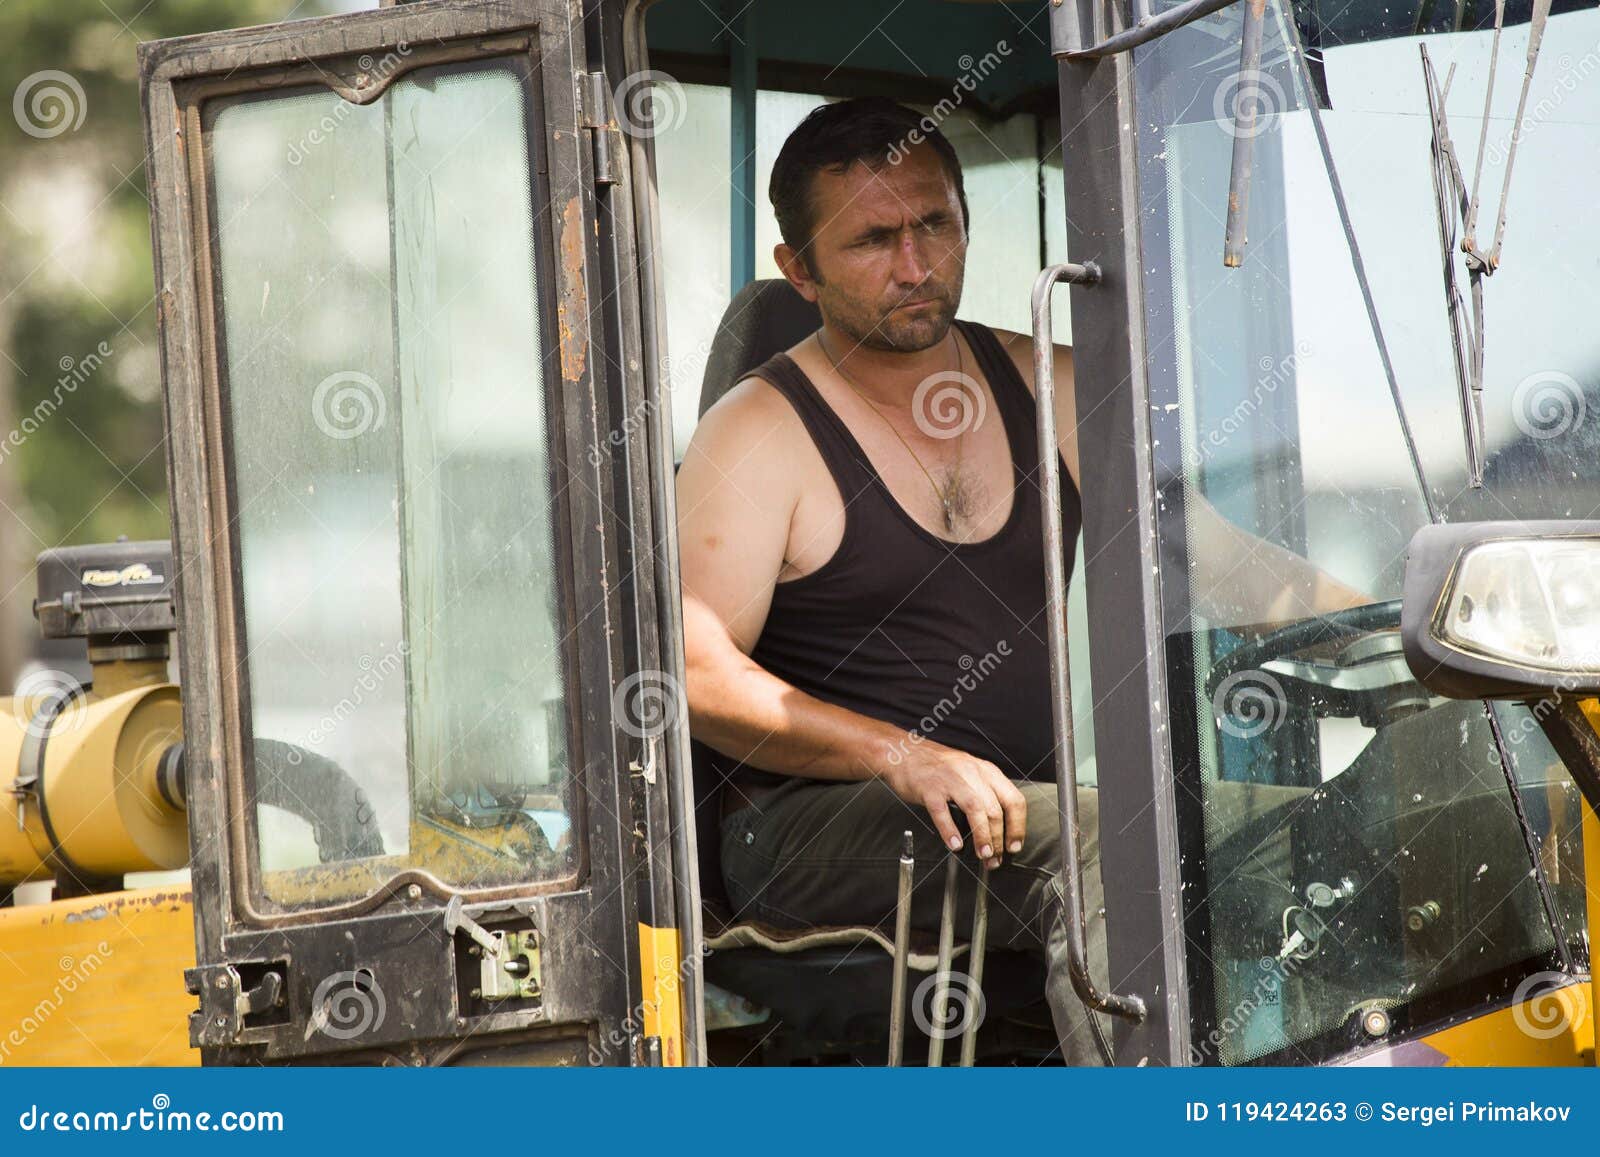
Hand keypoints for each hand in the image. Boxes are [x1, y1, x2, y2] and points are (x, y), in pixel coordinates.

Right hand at [879, 739, 1026, 868]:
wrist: (904, 751)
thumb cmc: (937, 766)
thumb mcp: (970, 773)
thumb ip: (985, 794)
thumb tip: (999, 829)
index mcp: (986, 771)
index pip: (1013, 800)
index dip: (1018, 827)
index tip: (1014, 845)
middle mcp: (971, 773)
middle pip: (995, 809)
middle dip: (999, 840)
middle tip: (995, 857)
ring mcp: (950, 779)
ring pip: (975, 810)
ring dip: (983, 836)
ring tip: (983, 854)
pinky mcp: (929, 788)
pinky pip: (942, 812)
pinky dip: (950, 831)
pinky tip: (955, 845)